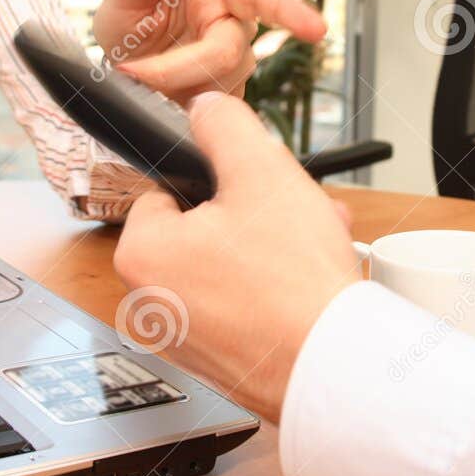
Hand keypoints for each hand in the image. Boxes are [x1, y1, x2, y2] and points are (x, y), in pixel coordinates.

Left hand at [92, 0, 326, 104]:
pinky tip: (166, 96)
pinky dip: (189, 108)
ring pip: (222, 87)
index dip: (291, 13)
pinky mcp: (228, 96)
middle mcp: (234, 24)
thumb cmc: (126, 20)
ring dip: (178, 88)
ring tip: (146, 77)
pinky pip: (218, 111)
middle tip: (135, 70)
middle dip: (178, 68)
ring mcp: (234, 64)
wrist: (118, 66)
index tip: (317, 30)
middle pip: (227, 56)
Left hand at [113, 93, 358, 419]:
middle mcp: (149, 301)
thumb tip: (206, 108)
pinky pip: (241, 307)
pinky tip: (309, 284)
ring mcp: (184, 338)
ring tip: (315, 245)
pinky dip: (272, 292)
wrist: (333, 368)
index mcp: (141, 252)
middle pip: (202, 228)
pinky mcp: (219, 362)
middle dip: (256, 213)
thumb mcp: (262, 172)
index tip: (254, 185)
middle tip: (296, 212)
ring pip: (227, 266)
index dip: (218, 177)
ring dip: (272, 248)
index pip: (167, 187)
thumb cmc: (294, 283)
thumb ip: (225, 125)